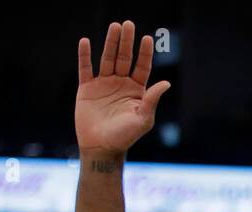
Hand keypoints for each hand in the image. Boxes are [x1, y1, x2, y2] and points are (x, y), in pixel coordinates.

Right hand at [76, 22, 170, 155]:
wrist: (102, 147)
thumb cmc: (126, 136)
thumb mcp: (143, 119)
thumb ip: (152, 100)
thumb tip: (166, 83)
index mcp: (137, 91)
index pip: (142, 67)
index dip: (144, 53)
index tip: (147, 38)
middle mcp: (121, 84)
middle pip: (124, 58)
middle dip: (126, 42)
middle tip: (127, 24)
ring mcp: (103, 84)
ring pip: (107, 59)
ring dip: (110, 43)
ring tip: (114, 26)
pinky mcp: (87, 88)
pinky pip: (85, 68)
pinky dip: (85, 55)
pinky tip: (85, 41)